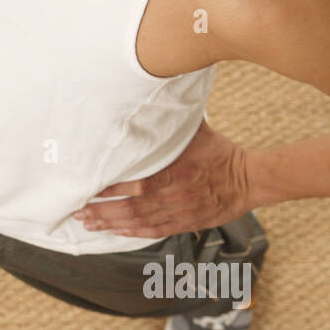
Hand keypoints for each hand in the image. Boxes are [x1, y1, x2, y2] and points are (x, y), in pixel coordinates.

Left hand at [72, 118, 252, 237]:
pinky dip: (134, 233)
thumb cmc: (219, 152)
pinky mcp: (186, 223)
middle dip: (104, 212)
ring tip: (89, 224)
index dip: (112, 190)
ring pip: (140, 222)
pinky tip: (116, 232)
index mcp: (176, 172)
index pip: (138, 185)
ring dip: (113, 224)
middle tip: (79, 212)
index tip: (89, 189)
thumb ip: (171, 123)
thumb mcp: (196, 132)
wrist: (249, 179)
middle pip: (133, 208)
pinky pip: (155, 231)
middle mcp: (175, 195)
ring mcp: (180, 212)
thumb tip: (152, 96)